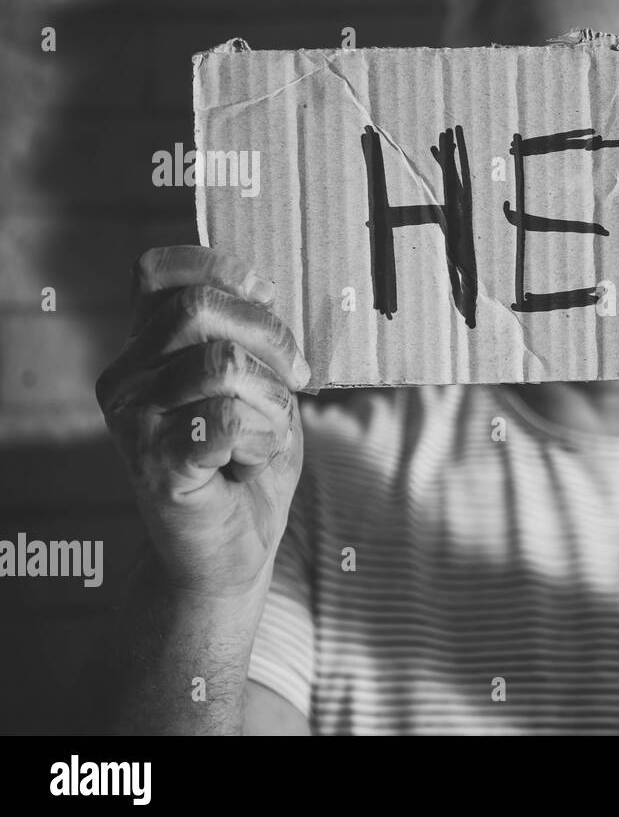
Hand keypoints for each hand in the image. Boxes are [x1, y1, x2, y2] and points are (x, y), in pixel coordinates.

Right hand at [96, 246, 310, 596]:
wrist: (232, 549)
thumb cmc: (247, 459)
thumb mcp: (257, 381)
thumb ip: (248, 332)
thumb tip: (256, 284)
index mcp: (144, 349)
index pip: (157, 271)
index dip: (218, 268)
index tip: (264, 293)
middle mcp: (124, 378)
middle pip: (200, 307)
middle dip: (271, 338)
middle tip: (296, 379)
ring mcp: (133, 422)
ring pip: (223, 364)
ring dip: (273, 400)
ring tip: (267, 433)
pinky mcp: (156, 464)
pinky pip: (227, 419)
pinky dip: (263, 439)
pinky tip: (251, 462)